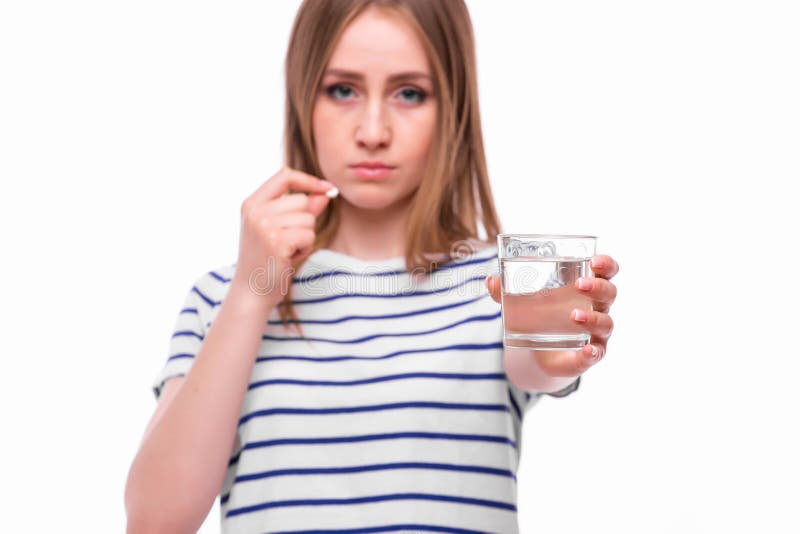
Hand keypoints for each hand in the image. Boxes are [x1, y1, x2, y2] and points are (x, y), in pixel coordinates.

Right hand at [231, 166, 336, 306]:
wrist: (252, 291)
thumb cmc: (268, 259)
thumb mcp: (280, 229)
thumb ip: (301, 209)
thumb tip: (325, 193)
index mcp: (252, 203)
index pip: (285, 175)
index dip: (308, 180)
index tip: (327, 189)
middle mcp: (255, 210)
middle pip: (302, 200)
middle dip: (305, 221)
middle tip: (288, 241)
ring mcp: (264, 225)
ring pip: (308, 219)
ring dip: (305, 237)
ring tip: (286, 250)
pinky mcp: (276, 241)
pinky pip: (308, 235)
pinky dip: (305, 248)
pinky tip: (288, 258)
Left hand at [485, 254, 618, 377]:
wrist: (538, 354)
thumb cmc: (539, 317)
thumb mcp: (523, 302)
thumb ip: (506, 292)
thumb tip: (490, 281)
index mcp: (586, 289)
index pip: (606, 272)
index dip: (606, 264)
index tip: (595, 260)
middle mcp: (597, 308)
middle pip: (609, 294)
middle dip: (598, 287)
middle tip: (579, 285)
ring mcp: (596, 333)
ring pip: (606, 323)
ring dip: (593, 318)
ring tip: (574, 316)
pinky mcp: (588, 355)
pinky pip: (597, 353)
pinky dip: (593, 353)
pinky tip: (586, 351)